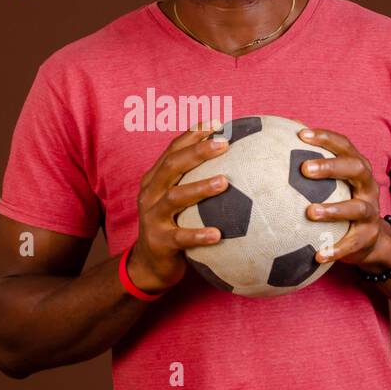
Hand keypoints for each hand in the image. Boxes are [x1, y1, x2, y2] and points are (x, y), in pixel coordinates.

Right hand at [127, 120, 230, 292]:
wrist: (149, 265)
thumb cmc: (174, 227)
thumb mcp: (180, 203)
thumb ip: (198, 182)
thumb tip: (241, 165)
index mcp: (155, 180)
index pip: (173, 150)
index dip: (193, 134)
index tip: (218, 123)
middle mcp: (150, 194)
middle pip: (172, 166)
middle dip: (197, 151)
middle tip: (225, 144)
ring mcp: (152, 217)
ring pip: (175, 198)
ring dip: (200, 188)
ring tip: (225, 182)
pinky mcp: (159, 242)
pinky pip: (180, 237)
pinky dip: (198, 235)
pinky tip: (218, 234)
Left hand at [297, 126, 390, 272]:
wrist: (369, 239)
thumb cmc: (341, 201)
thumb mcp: (332, 182)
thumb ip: (310, 162)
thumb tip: (279, 135)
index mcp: (356, 168)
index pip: (344, 145)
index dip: (325, 138)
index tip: (300, 134)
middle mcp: (368, 186)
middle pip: (356, 168)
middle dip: (331, 166)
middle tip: (304, 168)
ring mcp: (371, 212)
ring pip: (357, 208)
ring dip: (334, 210)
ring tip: (310, 212)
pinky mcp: (369, 236)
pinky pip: (352, 243)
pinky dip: (336, 249)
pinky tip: (318, 255)